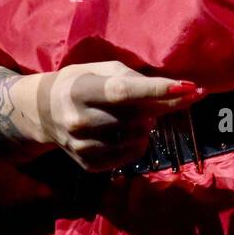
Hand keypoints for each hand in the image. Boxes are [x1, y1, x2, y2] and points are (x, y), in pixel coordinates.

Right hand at [8, 61, 203, 171]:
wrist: (43, 112)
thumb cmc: (80, 83)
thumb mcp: (101, 70)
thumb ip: (135, 79)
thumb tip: (175, 91)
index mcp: (81, 90)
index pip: (124, 91)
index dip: (158, 90)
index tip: (189, 88)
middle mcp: (79, 120)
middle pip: (136, 117)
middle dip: (156, 108)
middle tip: (156, 100)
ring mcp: (82, 146)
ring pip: (136, 139)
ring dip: (146, 126)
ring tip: (133, 116)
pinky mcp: (88, 164)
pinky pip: (130, 156)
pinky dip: (138, 143)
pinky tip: (126, 132)